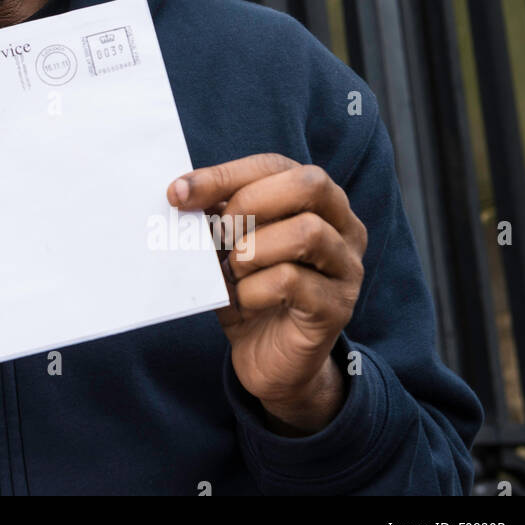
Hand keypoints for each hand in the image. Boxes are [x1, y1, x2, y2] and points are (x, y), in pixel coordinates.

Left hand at [167, 154, 366, 434]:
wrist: (268, 358)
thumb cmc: (249, 289)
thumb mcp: (227, 247)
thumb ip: (215, 216)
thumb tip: (181, 192)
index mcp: (316, 201)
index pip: (274, 166)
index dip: (224, 174)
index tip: (177, 193)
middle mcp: (343, 227)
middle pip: (310, 184)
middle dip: (250, 203)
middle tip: (220, 232)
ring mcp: (347, 267)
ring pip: (307, 232)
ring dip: (252, 250)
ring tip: (234, 271)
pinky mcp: (338, 307)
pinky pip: (292, 282)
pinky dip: (253, 290)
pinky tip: (244, 302)